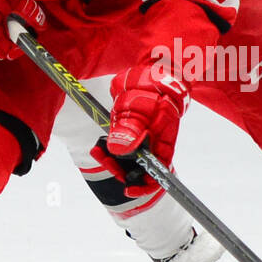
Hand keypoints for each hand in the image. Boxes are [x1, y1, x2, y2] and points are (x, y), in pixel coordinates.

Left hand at [90, 63, 189, 196]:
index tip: (128, 189)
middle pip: (138, 171)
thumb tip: (119, 149)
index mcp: (164, 145)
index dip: (145, 186)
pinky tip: (98, 145)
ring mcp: (142, 143)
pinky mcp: (131, 137)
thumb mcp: (140, 108)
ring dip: (111, 160)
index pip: (158, 175)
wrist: (147, 72)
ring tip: (97, 149)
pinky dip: (108, 151)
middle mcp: (154, 148)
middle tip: (102, 157)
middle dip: (119, 170)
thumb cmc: (151, 89)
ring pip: (126, 162)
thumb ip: (131, 128)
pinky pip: (120, 151)